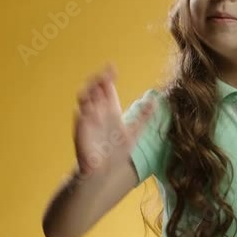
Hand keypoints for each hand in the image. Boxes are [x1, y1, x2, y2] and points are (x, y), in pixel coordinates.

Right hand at [74, 62, 154, 177]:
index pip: (107, 88)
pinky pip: (80, 118)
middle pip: (94, 89)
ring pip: (84, 99)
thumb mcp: (134, 132)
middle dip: (97, 80)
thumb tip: (156, 102)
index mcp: (110, 109)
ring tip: (95, 87)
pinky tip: (87, 108)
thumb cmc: (116, 150)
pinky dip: (83, 112)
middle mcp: (98, 111)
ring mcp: (89, 120)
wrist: (104, 169)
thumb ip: (143, 116)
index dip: (108, 77)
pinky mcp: (82, 131)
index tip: (112, 67)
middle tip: (104, 75)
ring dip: (88, 92)